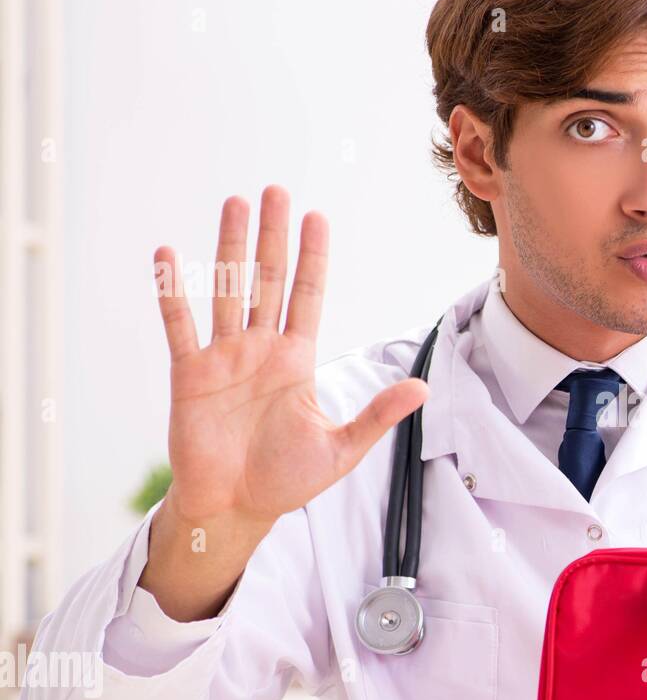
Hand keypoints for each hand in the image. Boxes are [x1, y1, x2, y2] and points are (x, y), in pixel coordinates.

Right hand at [153, 185, 429, 533]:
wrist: (236, 508)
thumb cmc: (286, 480)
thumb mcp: (343, 448)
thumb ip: (378, 415)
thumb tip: (425, 388)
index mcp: (296, 360)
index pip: (308, 295)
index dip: (313, 257)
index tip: (317, 217)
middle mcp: (260, 349)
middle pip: (268, 280)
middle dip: (273, 236)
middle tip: (276, 190)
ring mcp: (223, 357)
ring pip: (227, 289)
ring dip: (229, 247)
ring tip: (234, 203)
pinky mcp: (190, 374)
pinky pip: (180, 325)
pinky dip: (173, 292)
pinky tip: (168, 255)